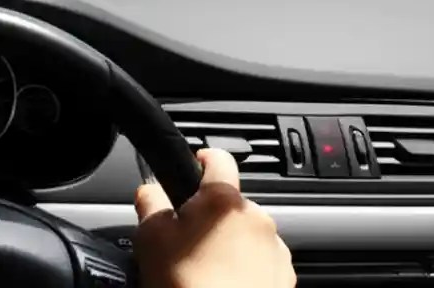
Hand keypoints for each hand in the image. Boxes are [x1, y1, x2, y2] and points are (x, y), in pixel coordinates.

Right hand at [134, 148, 295, 287]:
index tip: (193, 164)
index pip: (218, 158)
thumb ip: (150, 201)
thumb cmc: (186, 285)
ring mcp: (275, 251)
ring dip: (228, 243)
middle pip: (229, 203)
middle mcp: (258, 219)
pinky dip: (243, 268)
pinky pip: (260, 262)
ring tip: (203, 269)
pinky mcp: (284, 279)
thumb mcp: (149, 237)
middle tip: (183, 239)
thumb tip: (151, 189)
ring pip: (246, 234)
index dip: (201, 158)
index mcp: (224, 200)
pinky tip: (221, 285)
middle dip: (208, 215)